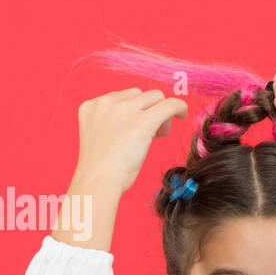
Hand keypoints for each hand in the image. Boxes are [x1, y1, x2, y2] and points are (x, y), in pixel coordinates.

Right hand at [73, 88, 187, 192]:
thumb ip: (113, 123)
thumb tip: (140, 121)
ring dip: (161, 113)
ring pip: (156, 96)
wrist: (98, 180)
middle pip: (140, 94)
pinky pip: (170, 104)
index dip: (135, 111)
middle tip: (152, 134)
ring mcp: (125, 109)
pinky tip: (183, 115)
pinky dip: (179, 107)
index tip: (137, 129)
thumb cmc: (101, 169)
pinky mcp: (143, 121)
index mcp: (92, 106)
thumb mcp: (100, 137)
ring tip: (158, 135)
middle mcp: (107, 102)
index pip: (123, 97)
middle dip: (149, 110)